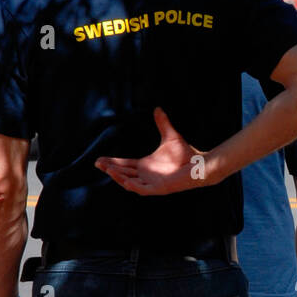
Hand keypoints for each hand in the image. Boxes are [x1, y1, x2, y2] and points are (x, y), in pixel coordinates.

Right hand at [95, 107, 209, 195]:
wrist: (200, 163)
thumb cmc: (186, 153)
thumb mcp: (170, 135)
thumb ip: (162, 123)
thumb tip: (157, 108)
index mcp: (146, 165)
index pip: (125, 164)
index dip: (112, 162)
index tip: (99, 159)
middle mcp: (147, 175)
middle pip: (123, 173)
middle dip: (109, 168)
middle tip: (97, 163)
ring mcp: (152, 183)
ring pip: (129, 182)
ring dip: (117, 176)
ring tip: (106, 169)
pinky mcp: (158, 188)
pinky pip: (141, 188)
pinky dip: (131, 184)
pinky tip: (122, 179)